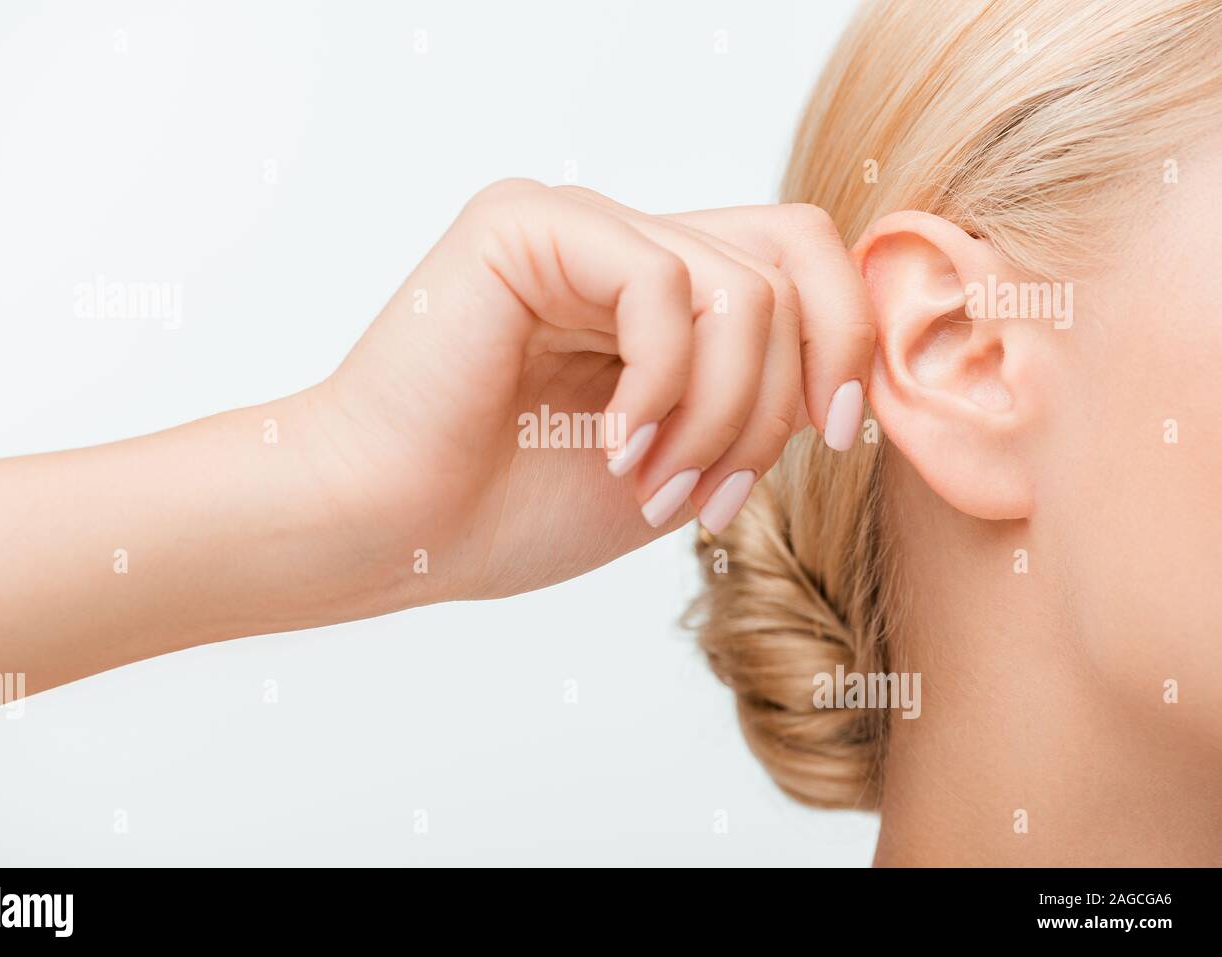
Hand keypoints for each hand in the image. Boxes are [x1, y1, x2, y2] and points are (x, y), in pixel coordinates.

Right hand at [314, 179, 875, 602]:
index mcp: (661, 293)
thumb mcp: (683, 462)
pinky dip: (662, 386)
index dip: (846, 342)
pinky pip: (662, 286)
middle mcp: (625, 243)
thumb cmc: (513, 508)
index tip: (833, 439)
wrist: (394, 529)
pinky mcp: (528, 223)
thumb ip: (756, 401)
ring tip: (652, 484)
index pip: (802, 262)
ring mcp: (578, 225)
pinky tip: (611, 444)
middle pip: (792, 265)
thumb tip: (846, 371)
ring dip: (718, 417)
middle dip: (778, 403)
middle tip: (714, 497)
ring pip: (740, 290)